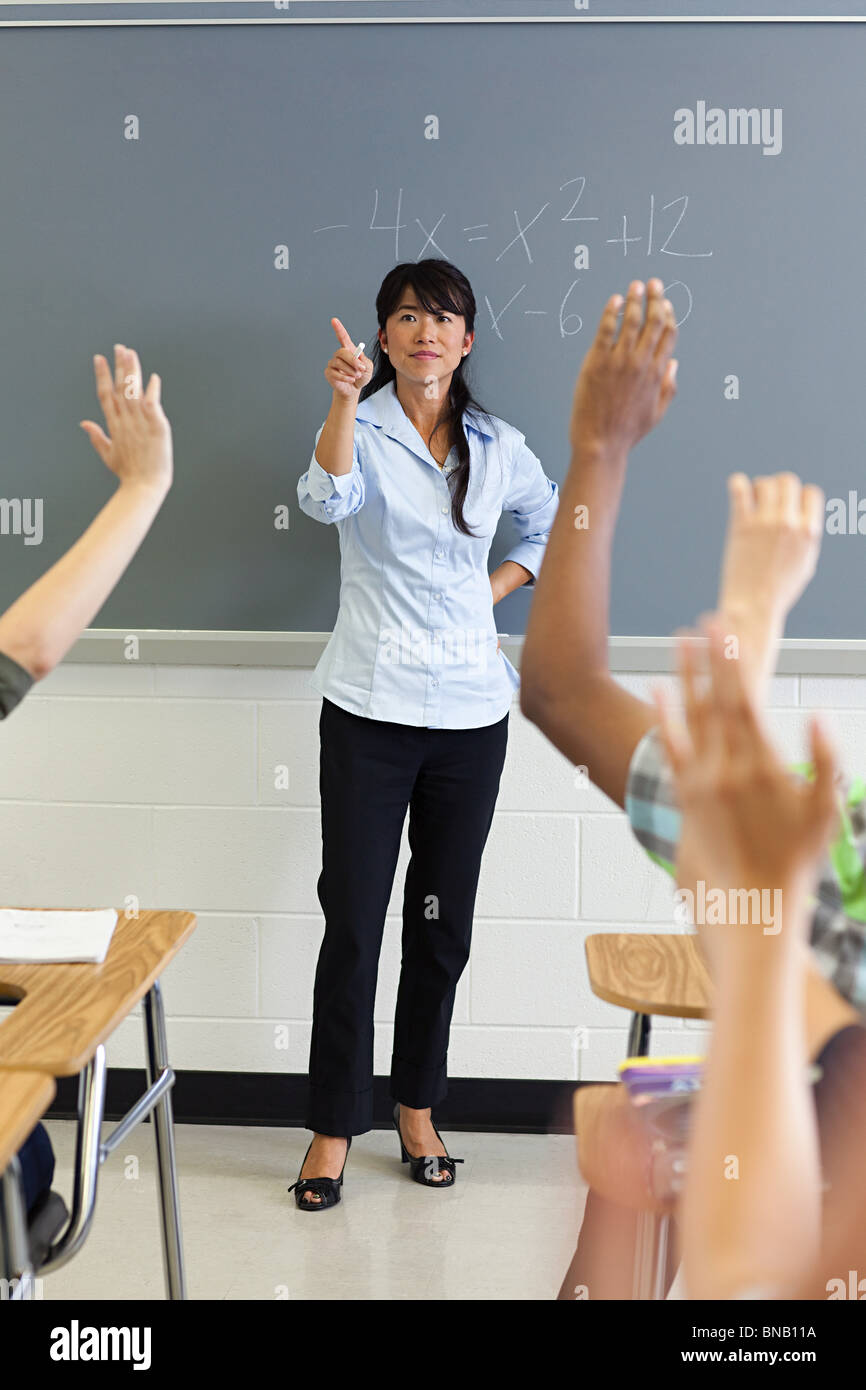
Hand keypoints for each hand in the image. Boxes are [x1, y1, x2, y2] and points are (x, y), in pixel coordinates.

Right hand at [80, 345, 171, 493]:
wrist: (144, 487)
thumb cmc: (128, 473)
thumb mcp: (108, 453)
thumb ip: (96, 436)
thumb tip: (83, 423)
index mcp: (114, 425)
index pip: (105, 394)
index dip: (101, 375)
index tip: (99, 358)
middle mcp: (125, 420)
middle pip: (120, 387)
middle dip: (119, 365)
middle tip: (119, 347)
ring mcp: (140, 423)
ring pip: (134, 391)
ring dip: (132, 371)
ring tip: (131, 352)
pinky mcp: (156, 427)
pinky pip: (153, 404)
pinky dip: (152, 391)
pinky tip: (153, 378)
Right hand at [326, 318, 373, 399]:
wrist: (354, 389)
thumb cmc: (361, 377)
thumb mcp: (368, 368)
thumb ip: (365, 361)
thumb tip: (358, 359)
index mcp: (349, 350)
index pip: (343, 337)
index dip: (338, 328)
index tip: (334, 320)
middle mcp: (339, 355)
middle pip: (342, 352)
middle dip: (353, 361)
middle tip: (361, 369)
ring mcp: (333, 363)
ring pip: (339, 363)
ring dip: (350, 371)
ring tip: (356, 376)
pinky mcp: (329, 372)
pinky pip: (335, 373)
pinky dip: (345, 378)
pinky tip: (350, 380)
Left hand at [569, 279, 677, 455]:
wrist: (601, 443)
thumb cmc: (628, 431)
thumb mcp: (656, 412)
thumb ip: (668, 387)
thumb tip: (673, 363)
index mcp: (658, 373)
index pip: (668, 335)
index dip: (668, 315)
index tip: (666, 302)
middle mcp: (641, 363)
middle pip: (654, 322)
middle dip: (656, 299)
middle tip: (654, 283)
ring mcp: (619, 361)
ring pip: (631, 321)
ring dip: (635, 299)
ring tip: (635, 285)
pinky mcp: (597, 361)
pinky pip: (606, 329)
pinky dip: (611, 311)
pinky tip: (615, 299)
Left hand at [653, 616, 837, 954]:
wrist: (751, 904)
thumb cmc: (794, 860)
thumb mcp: (824, 812)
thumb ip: (824, 760)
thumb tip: (818, 715)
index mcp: (763, 764)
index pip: (745, 699)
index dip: (735, 661)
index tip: (729, 630)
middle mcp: (728, 767)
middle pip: (716, 698)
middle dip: (712, 656)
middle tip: (707, 618)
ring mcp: (702, 780)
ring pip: (691, 716)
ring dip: (686, 675)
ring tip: (680, 640)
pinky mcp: (685, 796)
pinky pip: (671, 747)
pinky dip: (664, 717)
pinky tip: (658, 690)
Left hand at [717, 473, 824, 627]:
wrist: (753, 606)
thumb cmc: (778, 589)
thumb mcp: (805, 562)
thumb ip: (807, 536)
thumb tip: (804, 517)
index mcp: (809, 532)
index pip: (811, 492)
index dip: (799, 497)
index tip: (789, 509)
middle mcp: (789, 523)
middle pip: (787, 480)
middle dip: (779, 488)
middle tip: (768, 503)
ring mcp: (765, 522)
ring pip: (765, 482)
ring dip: (759, 488)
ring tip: (752, 504)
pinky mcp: (741, 525)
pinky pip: (740, 489)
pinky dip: (738, 484)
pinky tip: (737, 490)